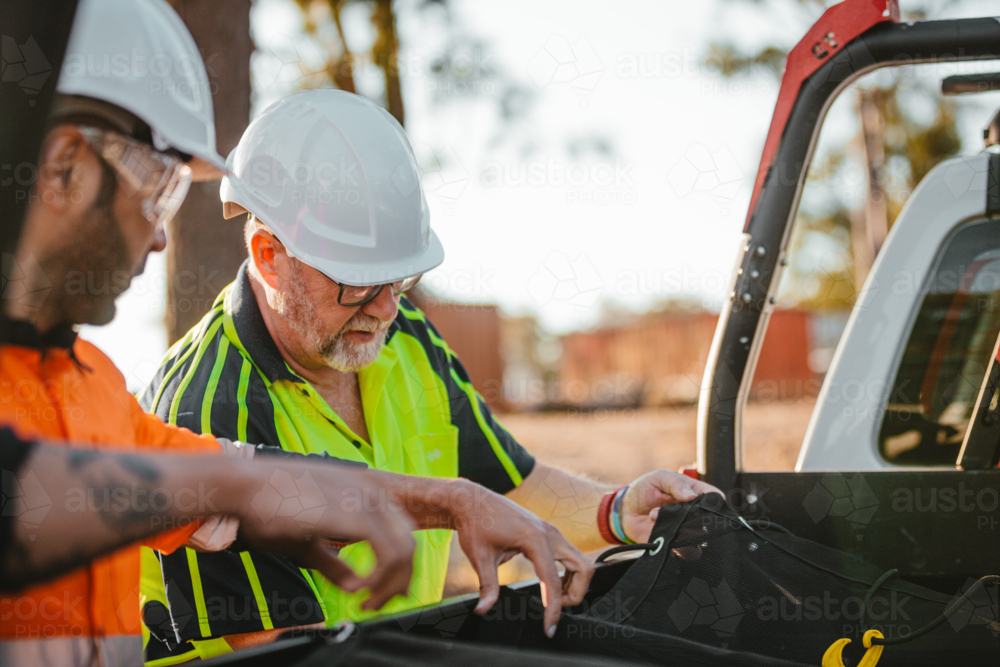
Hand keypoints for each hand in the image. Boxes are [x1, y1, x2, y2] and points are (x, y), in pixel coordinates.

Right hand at [233, 460, 416, 611]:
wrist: (244, 486)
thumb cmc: (266, 507)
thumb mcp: (308, 540)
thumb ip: (335, 562)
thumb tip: (355, 585)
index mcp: (362, 489)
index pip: (399, 530)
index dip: (397, 566)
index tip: (384, 591)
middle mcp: (372, 490)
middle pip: (408, 541)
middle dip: (399, 579)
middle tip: (378, 603)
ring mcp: (368, 500)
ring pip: (404, 551)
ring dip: (389, 585)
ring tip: (367, 603)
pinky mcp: (359, 515)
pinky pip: (389, 555)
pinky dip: (379, 580)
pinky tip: (358, 590)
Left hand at [450, 481, 594, 638]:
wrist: (472, 500)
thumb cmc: (476, 523)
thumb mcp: (480, 557)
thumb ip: (487, 586)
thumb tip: (483, 610)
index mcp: (536, 539)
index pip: (554, 582)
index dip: (555, 609)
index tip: (550, 628)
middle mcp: (550, 533)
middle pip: (583, 568)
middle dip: (576, 593)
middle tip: (555, 608)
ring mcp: (551, 531)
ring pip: (580, 561)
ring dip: (574, 583)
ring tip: (554, 598)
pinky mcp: (548, 532)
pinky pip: (570, 554)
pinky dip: (568, 572)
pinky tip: (550, 582)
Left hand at [620, 470, 721, 542]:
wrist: (626, 510)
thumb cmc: (645, 489)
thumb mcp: (659, 478)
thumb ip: (675, 483)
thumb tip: (691, 495)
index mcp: (696, 492)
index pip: (715, 498)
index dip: (714, 502)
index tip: (700, 503)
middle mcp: (694, 512)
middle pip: (709, 519)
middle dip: (691, 515)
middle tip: (671, 508)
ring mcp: (686, 529)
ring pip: (697, 534)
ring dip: (676, 526)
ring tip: (654, 514)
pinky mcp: (676, 543)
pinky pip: (685, 549)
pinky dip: (675, 543)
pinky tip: (658, 530)